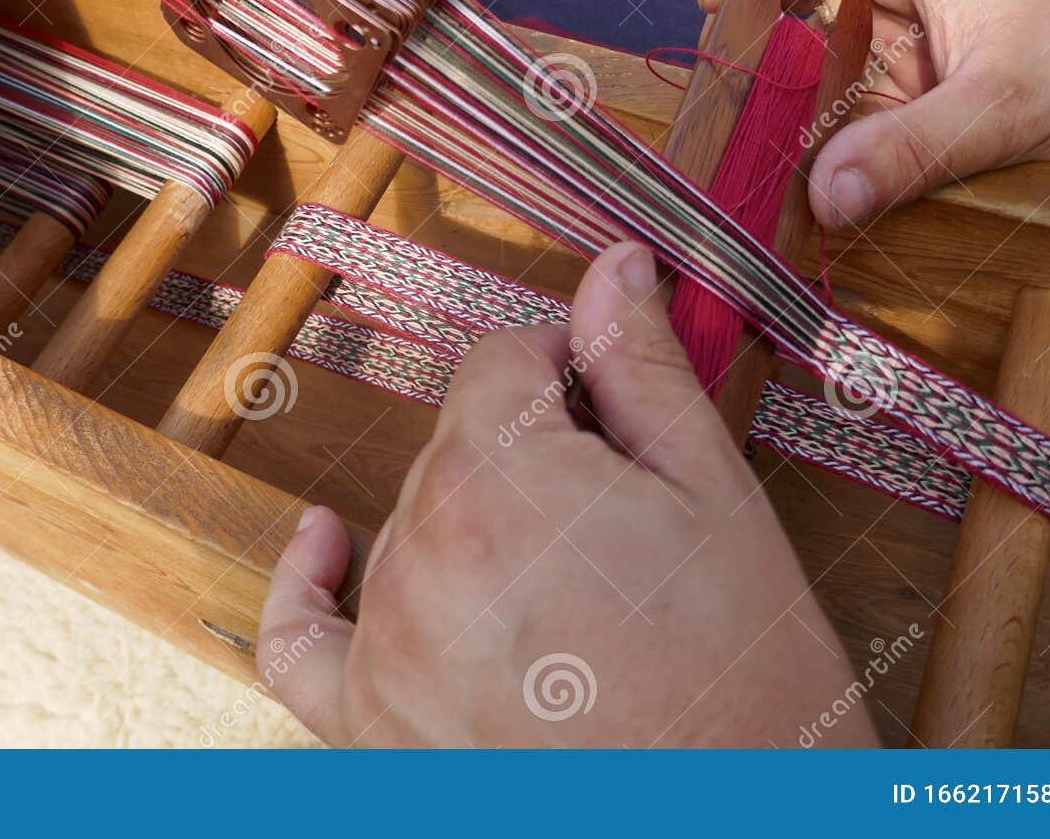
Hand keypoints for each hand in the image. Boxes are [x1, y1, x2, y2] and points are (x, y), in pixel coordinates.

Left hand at [257, 242, 876, 746]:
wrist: (740, 827)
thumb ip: (644, 371)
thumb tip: (614, 267)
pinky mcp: (366, 728)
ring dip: (475, 526)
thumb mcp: (717, 501)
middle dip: (530, 452)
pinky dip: (311, 581)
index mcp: (500, 477)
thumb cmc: (748, 683)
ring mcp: (383, 646)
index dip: (564, 369)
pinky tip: (325, 540)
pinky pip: (301, 636)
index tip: (609, 399)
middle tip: (619, 516)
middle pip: (455, 444)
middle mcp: (419, 552)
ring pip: (409, 524)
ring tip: (574, 589)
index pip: (501, 362)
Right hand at [696, 0, 1049, 226]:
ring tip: (778, 161)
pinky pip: (855, 86)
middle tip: (735, 118)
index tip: (714, 8)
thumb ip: (913, 151)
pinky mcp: (928, 62)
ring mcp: (914, 15)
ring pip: (818, 44)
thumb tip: (822, 199)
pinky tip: (835, 173)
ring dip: (796, 99)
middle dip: (755, 45)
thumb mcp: (1013, 105)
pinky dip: (837, 128)